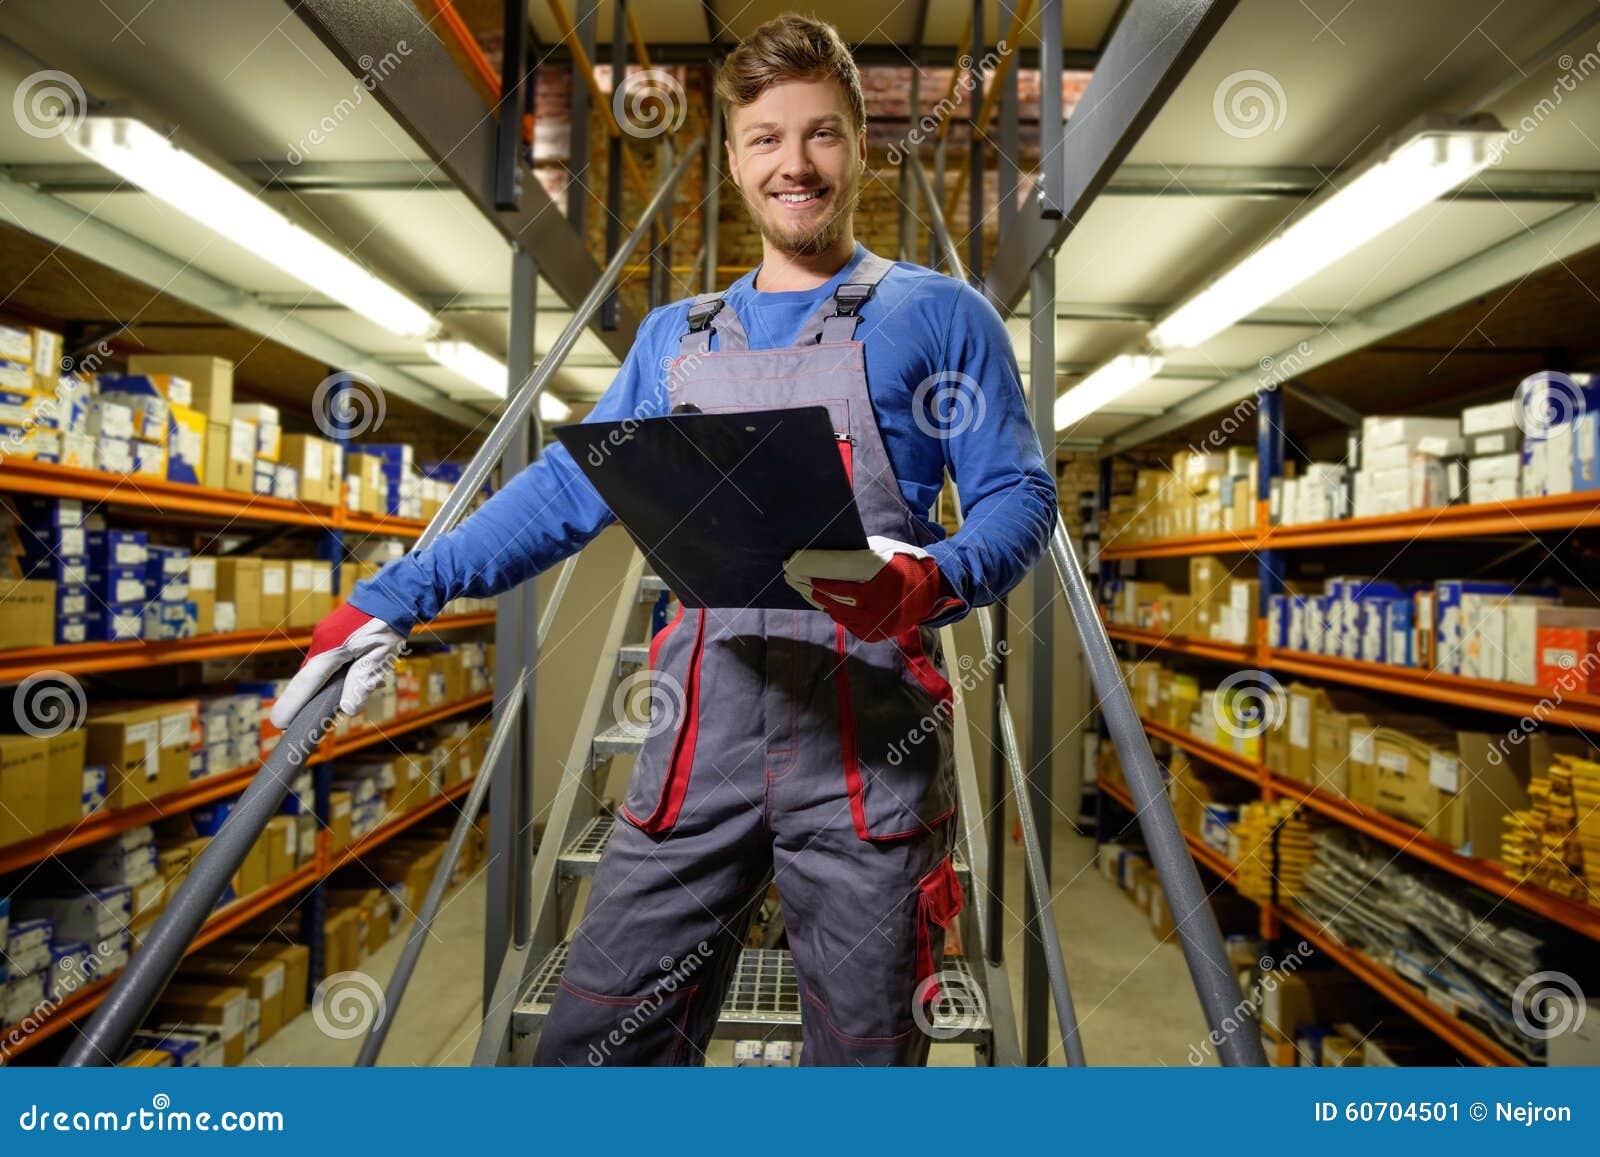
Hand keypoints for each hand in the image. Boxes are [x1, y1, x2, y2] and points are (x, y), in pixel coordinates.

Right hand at [269, 603, 406, 727]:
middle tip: (311, 718)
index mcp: (330, 648)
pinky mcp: (329, 633)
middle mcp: (321, 641)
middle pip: (310, 678)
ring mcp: (323, 635)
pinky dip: (338, 670)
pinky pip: (328, 659)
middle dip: (313, 697)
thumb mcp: (379, 657)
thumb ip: (362, 682)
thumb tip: (348, 709)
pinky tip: (361, 669)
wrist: (392, 593)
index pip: (306, 682)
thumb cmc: (387, 625)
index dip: (292, 704)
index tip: (278, 723)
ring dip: (332, 682)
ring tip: (363, 682)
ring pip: (320, 669)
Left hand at [783, 535, 958, 641]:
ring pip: (837, 612)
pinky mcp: (873, 633)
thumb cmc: (902, 565)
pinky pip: (847, 623)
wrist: (928, 593)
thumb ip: (858, 555)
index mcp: (879, 580)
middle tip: (791, 576)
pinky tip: (823, 603)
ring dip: (819, 601)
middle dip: (809, 587)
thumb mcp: (883, 551)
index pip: (837, 579)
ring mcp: (874, 622)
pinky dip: (835, 612)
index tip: (796, 565)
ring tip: (804, 589)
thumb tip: (826, 552)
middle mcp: (876, 604)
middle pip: (832, 597)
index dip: (815, 574)